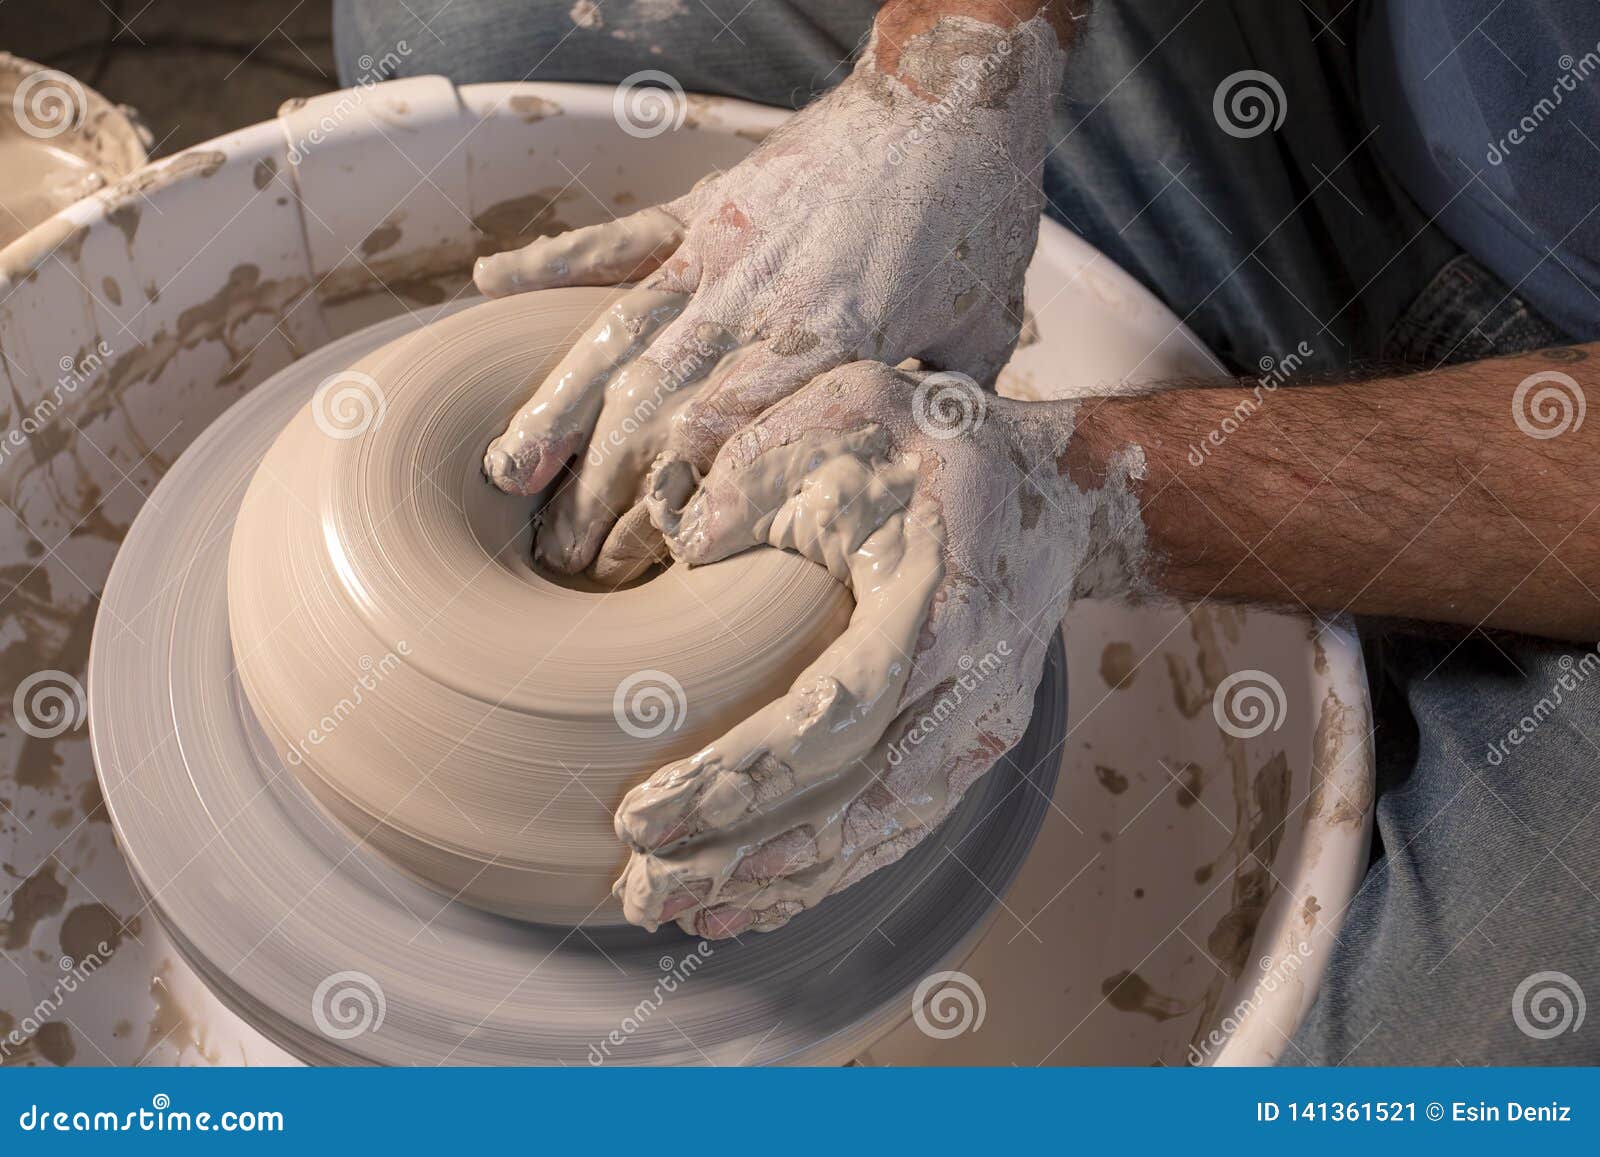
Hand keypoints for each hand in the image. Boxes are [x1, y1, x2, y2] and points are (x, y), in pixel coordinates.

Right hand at [474, 11, 1063, 583]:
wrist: (956, 95)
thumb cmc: (977, 220)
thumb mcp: (976, 338)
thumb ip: (924, 414)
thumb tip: (907, 483)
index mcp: (822, 348)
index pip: (716, 452)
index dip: (662, 516)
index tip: (632, 575)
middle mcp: (753, 307)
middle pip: (649, 415)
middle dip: (596, 495)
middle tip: (557, 560)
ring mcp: (718, 254)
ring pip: (615, 344)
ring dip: (557, 413)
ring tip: (507, 473)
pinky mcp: (705, 207)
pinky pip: (615, 240)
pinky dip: (550, 262)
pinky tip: (488, 285)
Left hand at [608, 362, 1145, 936]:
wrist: (1055, 492)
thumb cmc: (935, 448)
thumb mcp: (845, 414)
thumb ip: (753, 471)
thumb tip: (676, 549)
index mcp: (938, 604)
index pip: (833, 715)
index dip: (740, 775)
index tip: (643, 814)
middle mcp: (970, 690)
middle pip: (850, 803)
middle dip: (739, 855)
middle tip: (640, 888)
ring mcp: (977, 733)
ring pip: (872, 834)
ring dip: (775, 882)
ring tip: (676, 909)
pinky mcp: (967, 754)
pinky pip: (893, 831)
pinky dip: (823, 872)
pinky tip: (751, 898)